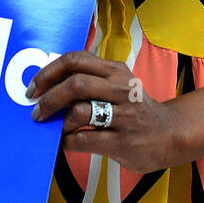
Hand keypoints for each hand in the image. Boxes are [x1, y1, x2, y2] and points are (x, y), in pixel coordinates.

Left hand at [27, 51, 185, 174]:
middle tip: (36, 112)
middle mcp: (121, 89)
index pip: (75, 60)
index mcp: (116, 71)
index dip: (48, 72)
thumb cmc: (134, 108)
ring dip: (59, 122)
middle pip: (74, 84)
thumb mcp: (119, 84)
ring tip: (55, 128)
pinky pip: (83, 140)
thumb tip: (48, 83)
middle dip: (48, 98)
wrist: (169, 134)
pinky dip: (67, 142)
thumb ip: (91, 78)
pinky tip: (67, 142)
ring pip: (79, 111)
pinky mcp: (122, 142)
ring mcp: (124, 116)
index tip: (34, 87)